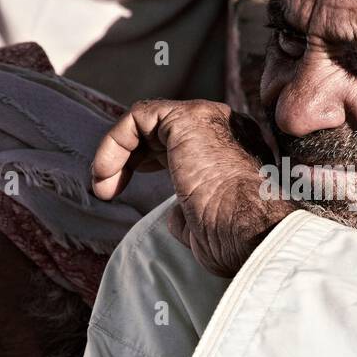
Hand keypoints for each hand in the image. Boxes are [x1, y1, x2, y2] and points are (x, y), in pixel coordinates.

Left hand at [91, 99, 293, 275]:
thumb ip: (190, 211)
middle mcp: (226, 128)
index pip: (184, 145)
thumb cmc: (238, 239)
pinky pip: (138, 117)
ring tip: (102, 185)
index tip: (126, 191)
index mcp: (236, 151)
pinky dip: (115, 141)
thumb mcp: (209, 227)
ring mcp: (209, 118)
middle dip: (129, 158)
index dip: (149, 163)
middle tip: (107, 190)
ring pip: (148, 121)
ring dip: (117, 152)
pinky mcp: (188, 117)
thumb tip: (174, 213)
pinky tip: (106, 172)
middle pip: (162, 130)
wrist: (254, 232)